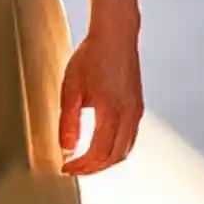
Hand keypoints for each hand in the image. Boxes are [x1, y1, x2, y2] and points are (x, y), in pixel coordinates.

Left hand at [59, 30, 143, 175]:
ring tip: (84, 162)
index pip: (97, 152)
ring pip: (124, 151)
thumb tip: (66, 149)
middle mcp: (128, 114)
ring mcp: (136, 112)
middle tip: (72, 169)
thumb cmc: (91, 56)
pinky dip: (115, 150)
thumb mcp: (71, 89)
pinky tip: (99, 147)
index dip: (81, 166)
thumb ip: (69, 121)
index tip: (65, 168)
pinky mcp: (138, 107)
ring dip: (104, 162)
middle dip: (92, 168)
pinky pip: (129, 139)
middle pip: (113, 157)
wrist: (116, 35)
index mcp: (111, 110)